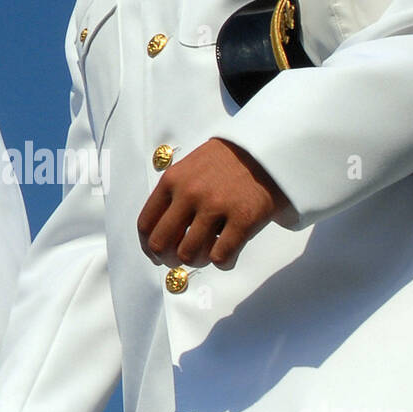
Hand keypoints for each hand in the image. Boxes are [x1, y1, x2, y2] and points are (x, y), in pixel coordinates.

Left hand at [137, 138, 285, 269]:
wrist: (267, 148)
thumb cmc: (226, 163)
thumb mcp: (190, 169)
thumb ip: (173, 196)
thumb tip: (161, 237)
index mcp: (172, 180)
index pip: (146, 225)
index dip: (148, 247)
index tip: (157, 256)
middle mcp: (190, 193)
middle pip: (162, 244)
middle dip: (168, 259)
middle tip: (180, 259)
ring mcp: (216, 206)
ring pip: (189, 254)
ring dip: (196, 261)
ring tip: (206, 254)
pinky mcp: (243, 218)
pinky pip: (221, 257)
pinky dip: (221, 263)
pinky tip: (227, 254)